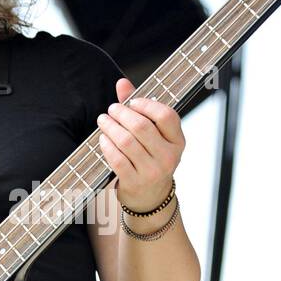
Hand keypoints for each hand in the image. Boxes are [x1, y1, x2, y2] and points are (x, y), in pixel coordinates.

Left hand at [96, 78, 184, 210]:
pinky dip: (107, 146)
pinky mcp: (136, 182)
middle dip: (122, 114)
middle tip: (111, 110)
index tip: (132, 102)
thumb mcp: (154, 135)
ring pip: (126, 142)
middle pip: (142, 127)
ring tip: (103, 121)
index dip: (147, 105)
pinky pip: (117, 159)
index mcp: (177, 141)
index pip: (167, 116)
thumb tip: (122, 83)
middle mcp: (169, 156)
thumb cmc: (151, 158)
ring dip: (110, 128)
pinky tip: (102, 139)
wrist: (151, 196)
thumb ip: (139, 108)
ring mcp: (153, 171)